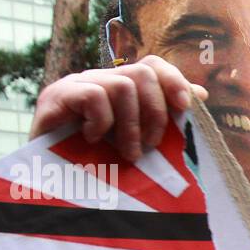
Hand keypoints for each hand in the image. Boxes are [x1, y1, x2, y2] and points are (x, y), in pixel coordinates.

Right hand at [29, 55, 206, 160]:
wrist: (48, 185)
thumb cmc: (99, 167)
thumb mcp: (138, 142)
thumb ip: (165, 117)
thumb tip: (201, 93)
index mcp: (121, 88)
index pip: (153, 64)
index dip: (174, 80)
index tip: (185, 108)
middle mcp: (100, 80)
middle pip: (143, 72)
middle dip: (155, 112)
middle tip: (151, 147)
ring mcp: (76, 85)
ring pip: (122, 85)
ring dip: (131, 126)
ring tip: (128, 155)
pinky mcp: (55, 97)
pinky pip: (94, 95)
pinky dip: (102, 121)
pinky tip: (95, 141)